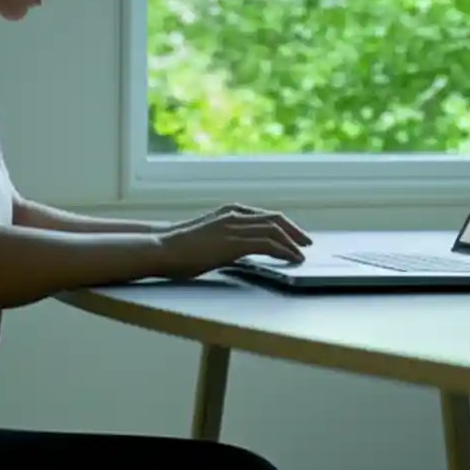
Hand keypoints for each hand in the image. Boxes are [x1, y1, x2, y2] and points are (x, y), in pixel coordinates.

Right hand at [169, 203, 312, 247]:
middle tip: (307, 243)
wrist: (162, 247)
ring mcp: (234, 227)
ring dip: (293, 242)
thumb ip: (226, 238)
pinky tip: (292, 259)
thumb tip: (241, 250)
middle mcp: (235, 215)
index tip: (295, 235)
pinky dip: (284, 250)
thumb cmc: (180, 247)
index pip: (265, 215)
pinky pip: (268, 244)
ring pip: (274, 230)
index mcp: (230, 211)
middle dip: (294, 231)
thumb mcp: (208, 236)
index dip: (284, 225)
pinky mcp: (233, 242)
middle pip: (275, 219)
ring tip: (302, 254)